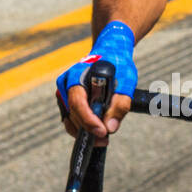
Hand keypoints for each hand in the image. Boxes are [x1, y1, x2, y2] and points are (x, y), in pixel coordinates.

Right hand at [56, 21, 138, 142]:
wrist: (110, 52)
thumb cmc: (118, 65)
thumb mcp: (126, 81)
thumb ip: (120, 104)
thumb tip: (110, 128)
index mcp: (77, 74)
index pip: (77, 102)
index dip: (88, 120)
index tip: (103, 132)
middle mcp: (66, 83)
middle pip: (73, 113)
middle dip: (88, 129)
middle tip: (105, 138)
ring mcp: (65, 92)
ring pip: (70, 118)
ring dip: (85, 131)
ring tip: (103, 136)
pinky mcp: (68, 100)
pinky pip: (71, 118)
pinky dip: (82, 127)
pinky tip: (96, 129)